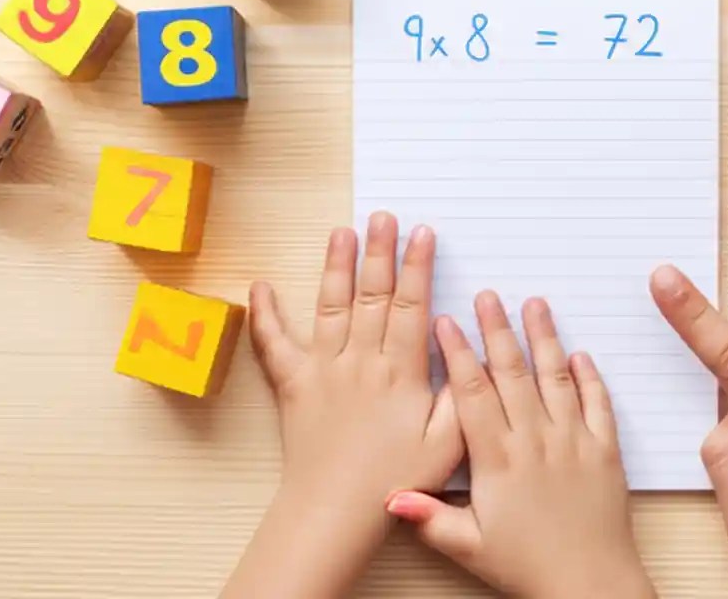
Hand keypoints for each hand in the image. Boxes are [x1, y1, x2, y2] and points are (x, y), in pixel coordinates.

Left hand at [222, 213, 461, 598]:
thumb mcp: (448, 444)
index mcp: (400, 372)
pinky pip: (275, 344)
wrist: (336, 510)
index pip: (411, 306)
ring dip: (337, 267)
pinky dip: (266, 314)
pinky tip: (260, 286)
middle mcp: (360, 361)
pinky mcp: (295, 385)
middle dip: (380, 252)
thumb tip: (466, 350)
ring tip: (342, 232)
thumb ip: (461, 395)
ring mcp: (324, 369)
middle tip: (384, 217)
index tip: (423, 233)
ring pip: (332, 306)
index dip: (418, 266)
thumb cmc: (395, 481)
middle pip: (372, 295)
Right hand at [386, 292, 655, 598]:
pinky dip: (590, 377)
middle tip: (488, 296)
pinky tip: (581, 355)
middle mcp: (536, 441)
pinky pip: (599, 404)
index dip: (457, 355)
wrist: (591, 585)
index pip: (473, 395)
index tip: (446, 323)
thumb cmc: (528, 568)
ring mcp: (574, 442)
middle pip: (513, 374)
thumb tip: (389, 497)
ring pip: (556, 379)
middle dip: (497, 330)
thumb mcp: (469, 547)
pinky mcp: (605, 451)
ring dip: (544, 339)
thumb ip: (430, 518)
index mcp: (498, 460)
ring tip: (535, 305)